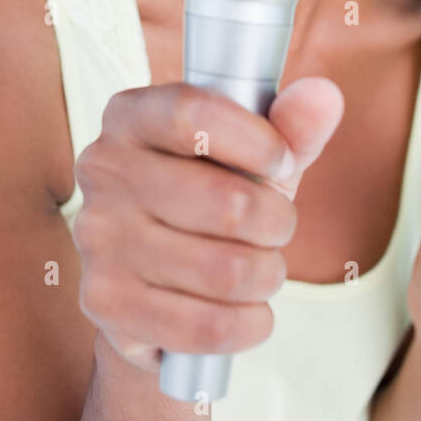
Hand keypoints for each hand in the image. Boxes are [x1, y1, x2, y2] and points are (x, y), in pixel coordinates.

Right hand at [73, 76, 343, 374]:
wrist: (151, 282)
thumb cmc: (208, 200)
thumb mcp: (252, 157)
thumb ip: (292, 125)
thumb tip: (323, 95)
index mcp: (130, 116)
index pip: (194, 114)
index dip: (258, 141)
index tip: (282, 162)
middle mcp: (103, 170)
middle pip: (228, 203)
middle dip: (276, 224)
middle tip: (273, 228)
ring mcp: (97, 238)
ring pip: (227, 271)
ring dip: (266, 276)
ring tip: (258, 269)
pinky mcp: (106, 302)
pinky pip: (208, 326)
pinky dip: (248, 324)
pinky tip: (245, 311)